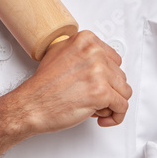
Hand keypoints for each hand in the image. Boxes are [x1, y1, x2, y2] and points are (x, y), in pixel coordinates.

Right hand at [15, 29, 131, 131]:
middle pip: (120, 75)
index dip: (106, 76)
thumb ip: (80, 51)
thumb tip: (98, 59)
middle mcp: (94, 52)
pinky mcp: (101, 93)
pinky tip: (102, 117)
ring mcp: (99, 72)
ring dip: (112, 103)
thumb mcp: (59, 52)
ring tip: (96, 107)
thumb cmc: (43, 85)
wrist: (32, 104)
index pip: (114, 59)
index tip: (99, 84)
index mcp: (86, 40)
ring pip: (124, 90)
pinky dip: (116, 116)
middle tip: (92, 97)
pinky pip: (122, 106)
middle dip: (109, 90)